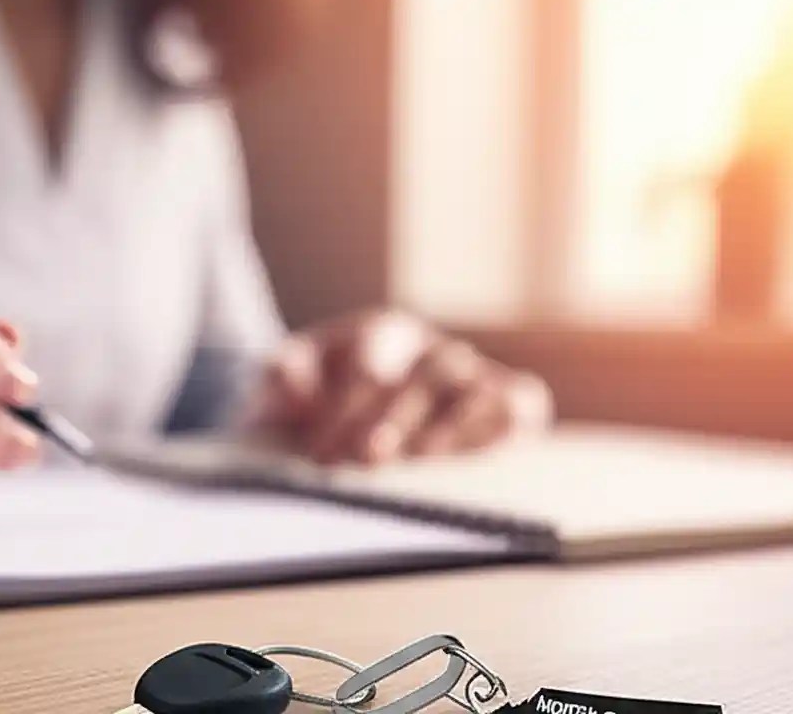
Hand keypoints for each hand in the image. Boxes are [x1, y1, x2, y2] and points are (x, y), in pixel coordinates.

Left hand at [262, 311, 532, 465]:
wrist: (347, 412)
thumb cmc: (314, 402)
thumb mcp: (278, 387)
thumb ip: (274, 381)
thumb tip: (291, 384)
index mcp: (380, 333)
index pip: (370, 361)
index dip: (345, 406)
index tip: (322, 449)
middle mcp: (429, 348)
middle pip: (421, 372)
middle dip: (394, 416)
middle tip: (367, 456)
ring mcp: (470, 372)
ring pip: (468, 383)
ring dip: (445, 423)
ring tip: (420, 459)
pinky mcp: (505, 399)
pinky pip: (519, 401)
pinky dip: (506, 419)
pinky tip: (481, 450)